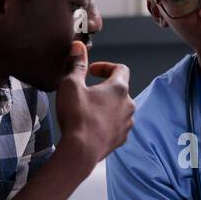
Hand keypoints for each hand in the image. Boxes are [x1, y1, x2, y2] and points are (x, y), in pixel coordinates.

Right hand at [55, 40, 134, 166]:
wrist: (81, 152)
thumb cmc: (77, 117)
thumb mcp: (71, 85)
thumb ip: (77, 64)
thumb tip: (78, 47)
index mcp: (119, 88)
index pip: (121, 68)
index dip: (105, 66)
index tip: (92, 71)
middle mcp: (128, 105)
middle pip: (120, 89)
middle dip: (104, 87)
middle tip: (86, 91)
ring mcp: (126, 124)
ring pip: (118, 108)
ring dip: (106, 106)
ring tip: (87, 110)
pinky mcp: (121, 138)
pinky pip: (116, 125)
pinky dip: (106, 122)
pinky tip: (90, 125)